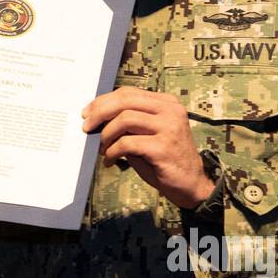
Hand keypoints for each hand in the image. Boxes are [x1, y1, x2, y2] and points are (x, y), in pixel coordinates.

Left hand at [82, 87, 214, 208]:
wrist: (191, 185)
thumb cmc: (164, 159)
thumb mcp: (147, 134)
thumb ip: (129, 123)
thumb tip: (97, 118)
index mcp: (167, 103)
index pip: (128, 93)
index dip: (104, 101)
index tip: (88, 113)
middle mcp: (170, 111)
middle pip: (125, 101)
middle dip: (100, 113)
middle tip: (86, 127)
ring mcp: (169, 127)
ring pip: (124, 119)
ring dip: (106, 135)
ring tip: (102, 148)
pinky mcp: (163, 147)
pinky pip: (127, 143)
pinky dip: (113, 151)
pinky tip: (111, 160)